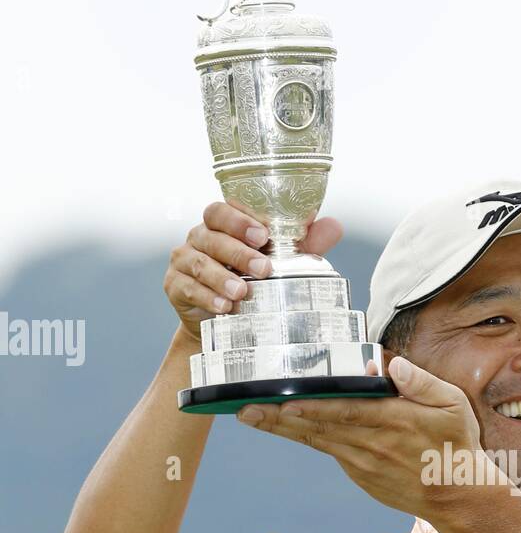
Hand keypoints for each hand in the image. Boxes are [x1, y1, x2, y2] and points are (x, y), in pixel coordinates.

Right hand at [163, 200, 343, 341]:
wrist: (224, 322)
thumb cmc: (254, 282)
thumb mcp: (282, 263)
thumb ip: (304, 244)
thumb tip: (334, 226)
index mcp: (222, 225)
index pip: (223, 210)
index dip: (240, 219)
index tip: (263, 234)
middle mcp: (200, 237)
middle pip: (212, 234)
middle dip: (238, 251)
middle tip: (263, 268)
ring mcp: (184, 260)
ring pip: (200, 262)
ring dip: (222, 277)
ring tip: (242, 292)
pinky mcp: (175, 286)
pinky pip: (187, 287)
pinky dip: (206, 297)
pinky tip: (223, 307)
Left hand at [236, 355, 500, 519]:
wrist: (456, 496)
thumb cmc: (454, 444)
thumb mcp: (452, 405)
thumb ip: (420, 382)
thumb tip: (389, 363)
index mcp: (392, 421)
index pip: (344, 410)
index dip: (312, 407)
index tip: (283, 400)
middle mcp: (370, 443)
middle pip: (318, 427)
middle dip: (279, 417)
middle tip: (243, 408)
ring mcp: (361, 463)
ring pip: (315, 440)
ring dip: (281, 428)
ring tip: (249, 415)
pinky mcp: (359, 474)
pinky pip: (327, 451)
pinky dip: (303, 439)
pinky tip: (282, 426)